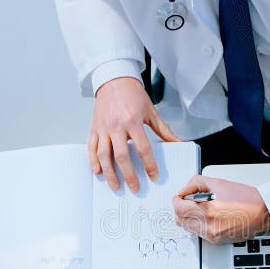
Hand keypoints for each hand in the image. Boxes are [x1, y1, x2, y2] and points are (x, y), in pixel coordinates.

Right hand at [90, 77, 180, 191]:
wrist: (114, 80)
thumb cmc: (133, 95)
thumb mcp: (151, 111)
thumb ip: (164, 130)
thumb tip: (178, 143)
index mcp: (133, 122)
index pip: (143, 148)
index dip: (149, 165)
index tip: (154, 176)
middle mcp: (116, 126)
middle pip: (122, 156)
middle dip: (129, 175)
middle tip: (135, 188)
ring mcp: (103, 128)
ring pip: (104, 155)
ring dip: (110, 173)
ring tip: (116, 186)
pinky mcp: (94, 128)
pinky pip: (91, 147)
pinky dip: (93, 161)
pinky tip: (97, 172)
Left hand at [172, 176, 269, 243]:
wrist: (263, 213)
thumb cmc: (246, 198)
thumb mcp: (219, 183)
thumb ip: (197, 183)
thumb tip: (185, 190)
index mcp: (208, 211)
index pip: (178, 208)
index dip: (177, 200)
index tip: (180, 196)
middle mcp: (208, 227)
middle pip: (180, 220)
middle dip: (181, 209)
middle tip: (189, 201)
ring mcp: (212, 236)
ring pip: (188, 228)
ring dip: (190, 217)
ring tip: (202, 208)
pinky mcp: (217, 241)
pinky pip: (199, 233)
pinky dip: (200, 224)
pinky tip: (211, 215)